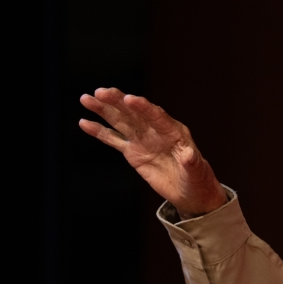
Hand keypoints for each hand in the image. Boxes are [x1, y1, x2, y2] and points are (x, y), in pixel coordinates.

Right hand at [79, 88, 227, 218]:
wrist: (190, 191)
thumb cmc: (198, 179)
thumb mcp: (197, 171)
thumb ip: (192, 162)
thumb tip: (189, 154)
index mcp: (174, 132)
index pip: (157, 116)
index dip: (143, 107)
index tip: (129, 99)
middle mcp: (156, 131)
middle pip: (134, 113)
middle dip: (118, 101)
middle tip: (102, 92)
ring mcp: (142, 140)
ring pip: (120, 121)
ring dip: (104, 110)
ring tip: (87, 98)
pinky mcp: (132, 152)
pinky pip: (113, 139)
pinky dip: (99, 131)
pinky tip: (84, 122)